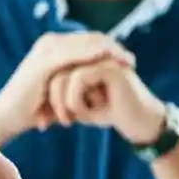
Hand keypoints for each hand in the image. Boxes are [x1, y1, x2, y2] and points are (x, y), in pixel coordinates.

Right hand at [0, 33, 135, 139]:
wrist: (10, 116)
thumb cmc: (39, 106)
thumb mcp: (65, 87)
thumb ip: (81, 77)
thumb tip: (108, 75)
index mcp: (56, 45)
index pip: (92, 39)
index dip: (114, 48)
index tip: (131, 61)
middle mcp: (50, 42)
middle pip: (92, 38)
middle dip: (115, 48)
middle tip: (133, 61)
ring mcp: (45, 50)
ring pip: (85, 44)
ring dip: (109, 51)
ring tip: (126, 63)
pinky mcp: (43, 62)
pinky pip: (72, 55)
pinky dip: (92, 56)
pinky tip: (107, 60)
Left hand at [46, 58, 166, 144]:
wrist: (140, 123)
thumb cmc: (111, 114)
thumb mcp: (80, 103)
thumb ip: (64, 92)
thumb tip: (38, 97)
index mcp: (85, 58)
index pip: (55, 71)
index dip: (49, 96)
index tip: (44, 122)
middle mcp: (93, 54)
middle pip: (55, 71)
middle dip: (52, 100)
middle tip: (51, 124)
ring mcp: (103, 58)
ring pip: (63, 75)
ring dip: (61, 102)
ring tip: (67, 122)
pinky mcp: (109, 68)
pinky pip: (78, 78)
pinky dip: (74, 99)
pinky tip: (82, 115)